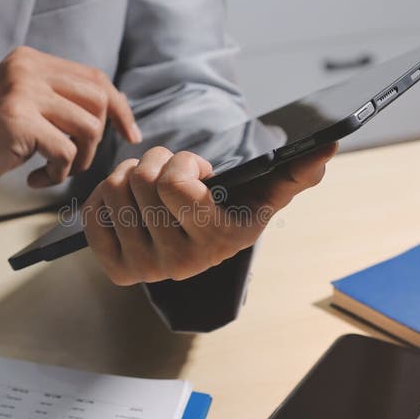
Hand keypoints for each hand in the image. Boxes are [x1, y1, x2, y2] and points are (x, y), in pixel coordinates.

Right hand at [0, 47, 140, 217]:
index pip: (95, 77)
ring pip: (89, 127)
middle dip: (99, 138)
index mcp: (31, 61)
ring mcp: (22, 92)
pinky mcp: (18, 120)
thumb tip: (114, 108)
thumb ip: (58, 100)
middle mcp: (28, 68)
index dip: (119, 108)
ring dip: (79, 161)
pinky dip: (59, 174)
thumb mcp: (21, 107)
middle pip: (99, 99)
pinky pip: (68, 152)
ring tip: (53, 171)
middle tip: (75, 163)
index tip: (131, 135)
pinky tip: (35, 179)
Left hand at [82, 143, 336, 284]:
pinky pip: (93, 211)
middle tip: (172, 173)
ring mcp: (145, 271)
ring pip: (115, 189)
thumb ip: (296, 170)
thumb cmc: (232, 209)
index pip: (175, 183)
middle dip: (158, 161)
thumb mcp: (266, 192)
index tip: (199, 171)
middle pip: (141, 180)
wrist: (199, 245)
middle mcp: (181, 264)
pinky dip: (106, 195)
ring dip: (131, 174)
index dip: (183, 163)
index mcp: (218, 241)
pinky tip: (130, 201)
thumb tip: (326, 148)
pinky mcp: (115, 269)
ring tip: (152, 186)